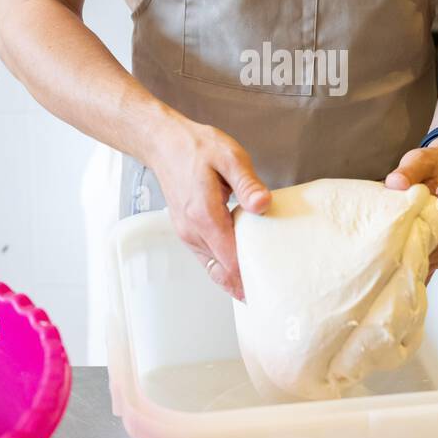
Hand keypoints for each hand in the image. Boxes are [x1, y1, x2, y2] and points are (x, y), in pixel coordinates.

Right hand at [147, 112, 270, 299]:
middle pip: (222, 271)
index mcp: (205, 216)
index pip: (230, 261)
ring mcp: (188, 234)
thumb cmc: (196, 148)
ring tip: (262, 286)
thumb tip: (263, 205)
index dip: (250, 279)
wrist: (164, 143)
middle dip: (245, 285)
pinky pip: (208, 258)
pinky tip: (242, 269)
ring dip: (235, 279)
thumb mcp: (229, 157)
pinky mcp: (187, 231)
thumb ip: (247, 184)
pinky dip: (224, 268)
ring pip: (214, 269)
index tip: (270, 290)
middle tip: (273, 294)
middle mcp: (193, 231)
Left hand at [384, 135, 437, 277]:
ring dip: (407, 258)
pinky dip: (414, 259)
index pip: (422, 245)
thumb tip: (395, 182)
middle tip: (376, 255)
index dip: (399, 249)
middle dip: (400, 257)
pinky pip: (429, 260)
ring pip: (426, 261)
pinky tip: (398, 257)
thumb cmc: (435, 163)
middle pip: (424, 257)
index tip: (380, 249)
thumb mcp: (421, 160)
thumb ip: (408, 171)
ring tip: (385, 253)